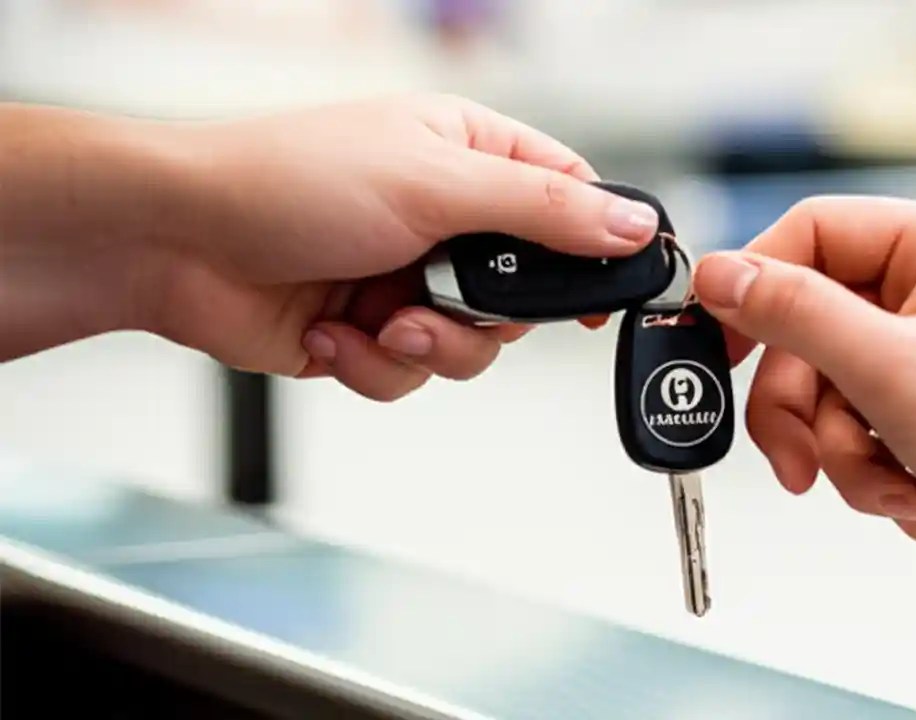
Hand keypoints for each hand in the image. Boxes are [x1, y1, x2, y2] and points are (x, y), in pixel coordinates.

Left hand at [0, 98, 656, 398]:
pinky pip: (412, 374)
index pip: (568, 197)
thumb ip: (544, 210)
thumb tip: (631, 224)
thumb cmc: (283, 182)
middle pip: (527, 291)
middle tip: (447, 297)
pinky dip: (374, 363)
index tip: (605, 292)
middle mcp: (444, 219)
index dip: (594, 247)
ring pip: (473, 346)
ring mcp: (407, 278)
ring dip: (428, 344)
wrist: (172, 244)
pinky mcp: (370, 333)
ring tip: (381, 320)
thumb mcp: (435, 184)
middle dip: (487, 313)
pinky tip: (333, 333)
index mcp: (468, 156)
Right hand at [692, 197, 915, 609]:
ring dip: (848, 457)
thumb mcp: (891, 372)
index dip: (755, 287)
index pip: (809, 233)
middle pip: (808, 328)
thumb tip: (720, 274)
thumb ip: (795, 314)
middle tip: (801, 465)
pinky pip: (859, 431)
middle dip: (806, 413)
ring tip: (900, 491)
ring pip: (828, 392)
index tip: (720, 343)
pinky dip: (881, 474)